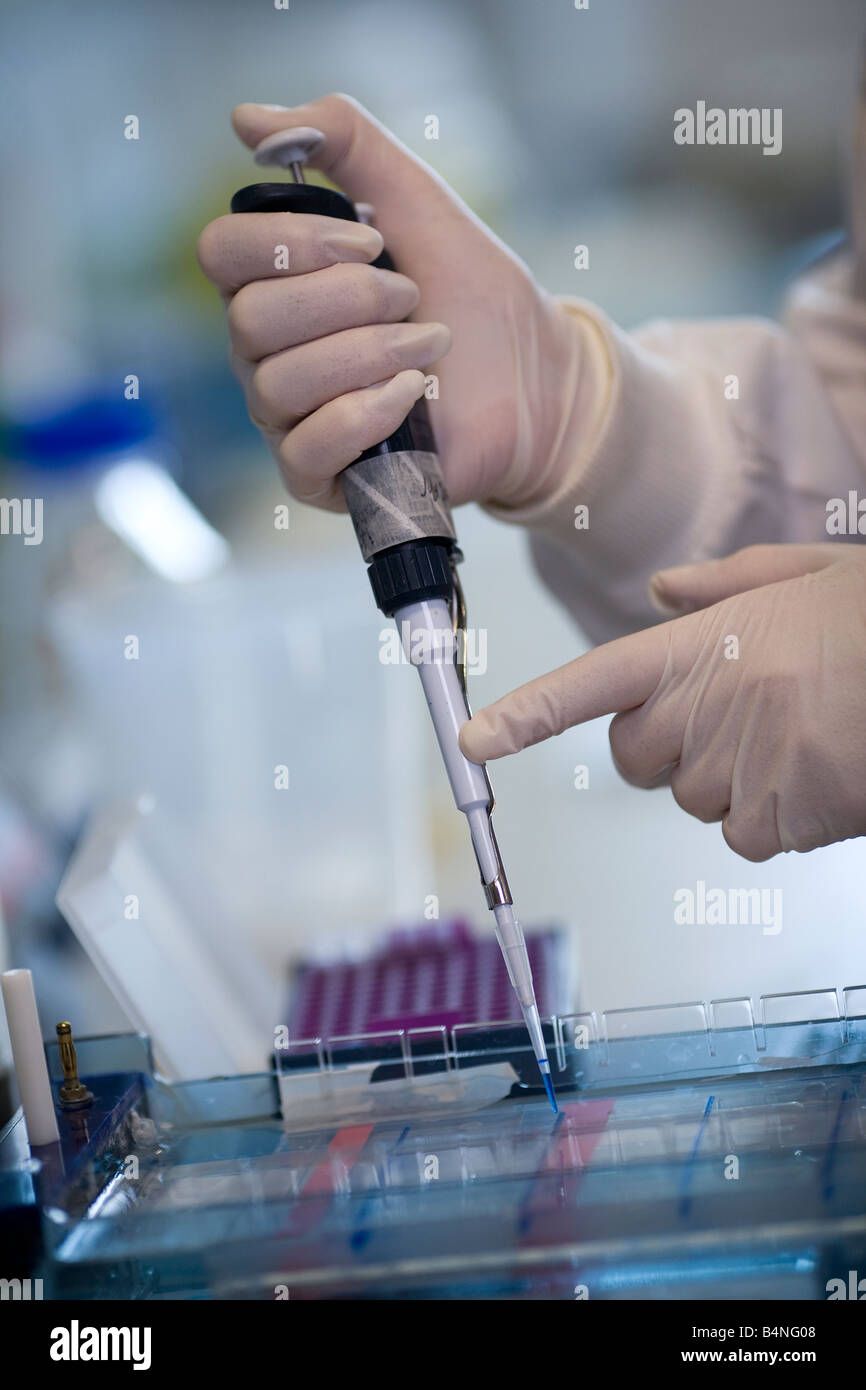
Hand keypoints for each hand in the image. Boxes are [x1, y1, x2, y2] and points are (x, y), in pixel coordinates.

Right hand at [197, 94, 599, 511]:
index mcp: (273, 284)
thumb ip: (342, 142)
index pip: (222, 252)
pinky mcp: (319, 477)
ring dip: (370, 354)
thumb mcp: (414, 195)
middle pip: (252, 320)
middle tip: (412, 300)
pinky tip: (412, 398)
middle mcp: (265, 354)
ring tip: (429, 349)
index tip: (372, 243)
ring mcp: (287, 420)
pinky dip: (366, 415)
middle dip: (349, 301)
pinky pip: (306, 448)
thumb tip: (245, 119)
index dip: (294, 243)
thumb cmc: (472, 294)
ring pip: (280, 384)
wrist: (535, 379)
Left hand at [460, 544, 865, 860]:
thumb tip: (659, 595)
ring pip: (695, 799)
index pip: (588, 685)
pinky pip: (744, 836)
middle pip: (635, 756)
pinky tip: (823, 771)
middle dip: (669, 743)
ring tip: (805, 733)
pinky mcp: (781, 818)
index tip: (474, 741)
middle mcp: (706, 708)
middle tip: (739, 712)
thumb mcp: (805, 575)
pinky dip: (774, 816)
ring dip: (731, 778)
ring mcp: (740, 767)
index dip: (526, 715)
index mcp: (699, 646)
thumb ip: (723, 588)